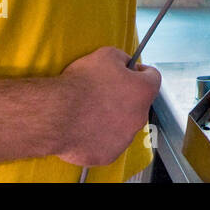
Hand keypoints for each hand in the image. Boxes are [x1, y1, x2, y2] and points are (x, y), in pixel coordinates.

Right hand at [52, 46, 161, 167]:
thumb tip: (126, 64)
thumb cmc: (82, 83)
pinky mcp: (109, 155)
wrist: (57, 113)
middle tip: (103, 92)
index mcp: (144, 91)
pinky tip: (84, 128)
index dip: (139, 71)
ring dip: (113, 119)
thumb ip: (123, 58)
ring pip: (124, 126)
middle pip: (138, 104)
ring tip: (90, 112)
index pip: (153, 77)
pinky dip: (99, 137)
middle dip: (125, 97)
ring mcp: (125, 139)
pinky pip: (108, 144)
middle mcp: (140, 117)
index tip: (127, 72)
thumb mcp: (106, 54)